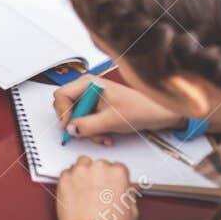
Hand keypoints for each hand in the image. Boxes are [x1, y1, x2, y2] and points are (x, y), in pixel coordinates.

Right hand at [51, 75, 182, 144]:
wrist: (159, 113)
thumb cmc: (141, 108)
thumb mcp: (111, 120)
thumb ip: (87, 125)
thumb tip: (70, 130)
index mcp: (88, 83)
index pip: (61, 96)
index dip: (62, 113)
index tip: (69, 127)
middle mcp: (88, 89)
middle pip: (67, 107)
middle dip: (77, 124)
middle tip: (86, 133)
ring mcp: (92, 99)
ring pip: (77, 118)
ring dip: (87, 131)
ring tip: (103, 136)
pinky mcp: (98, 109)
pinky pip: (86, 122)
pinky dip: (94, 131)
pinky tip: (106, 135)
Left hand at [54, 157, 138, 219]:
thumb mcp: (132, 213)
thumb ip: (130, 196)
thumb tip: (127, 192)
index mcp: (118, 173)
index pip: (119, 167)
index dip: (116, 179)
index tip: (113, 186)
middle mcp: (98, 168)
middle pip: (100, 164)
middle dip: (100, 176)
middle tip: (100, 192)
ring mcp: (80, 172)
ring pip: (82, 164)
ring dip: (85, 173)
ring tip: (86, 190)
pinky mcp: (64, 178)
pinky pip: (67, 173)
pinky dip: (70, 180)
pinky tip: (75, 193)